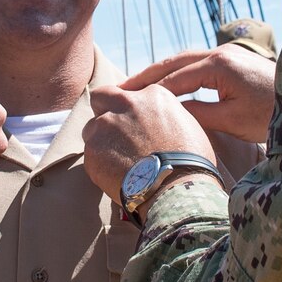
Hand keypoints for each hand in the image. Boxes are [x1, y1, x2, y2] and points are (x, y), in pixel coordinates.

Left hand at [82, 84, 214, 200]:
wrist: (177, 189)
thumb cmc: (190, 162)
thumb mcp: (186, 125)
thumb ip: (163, 114)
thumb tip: (155, 120)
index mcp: (152, 95)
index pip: (129, 93)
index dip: (128, 109)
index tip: (132, 123)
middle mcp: (125, 104)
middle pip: (101, 98)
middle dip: (103, 110)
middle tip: (113, 133)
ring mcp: (106, 125)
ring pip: (92, 129)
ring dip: (101, 141)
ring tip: (119, 162)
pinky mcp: (93, 149)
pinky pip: (91, 154)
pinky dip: (100, 164)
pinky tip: (117, 176)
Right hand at [122, 44, 275, 142]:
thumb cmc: (273, 115)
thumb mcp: (232, 120)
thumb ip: (197, 114)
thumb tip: (169, 112)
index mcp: (219, 65)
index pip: (174, 79)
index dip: (149, 93)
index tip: (126, 103)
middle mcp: (221, 53)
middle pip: (175, 61)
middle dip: (147, 75)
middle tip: (121, 87)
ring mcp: (229, 54)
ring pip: (186, 60)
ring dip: (162, 72)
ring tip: (138, 84)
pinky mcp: (235, 61)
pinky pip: (199, 63)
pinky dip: (179, 72)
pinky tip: (168, 83)